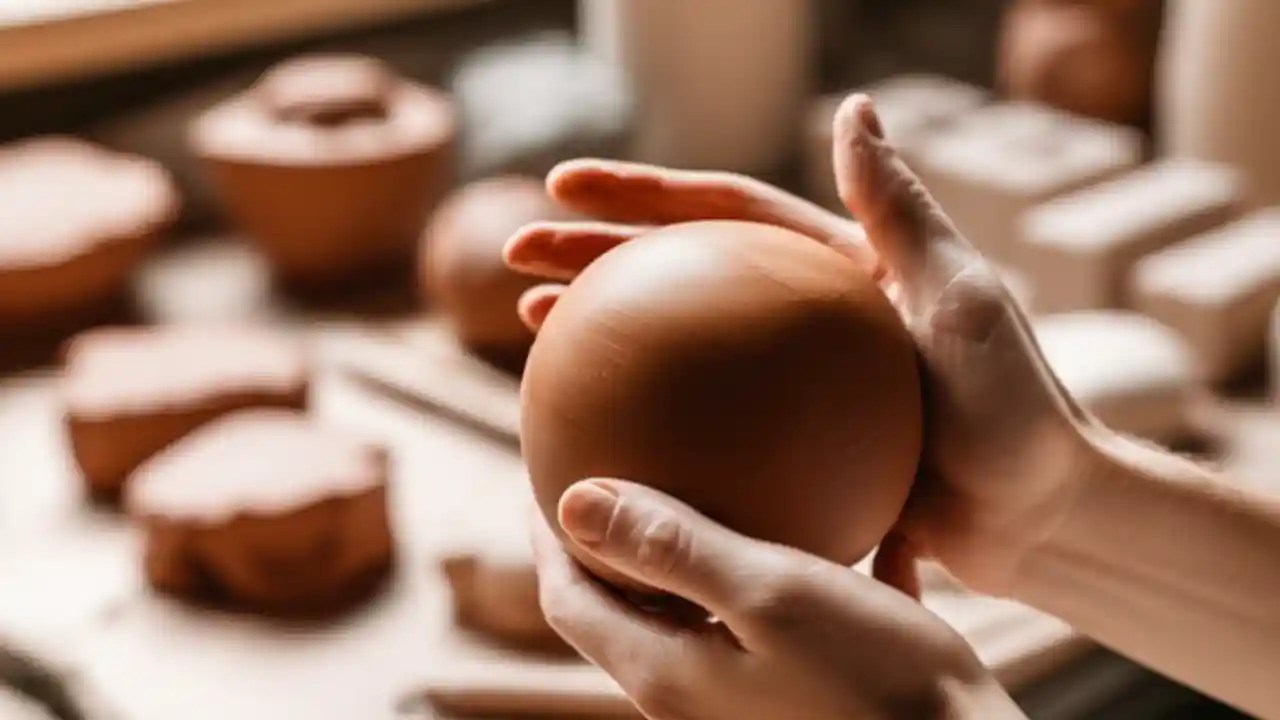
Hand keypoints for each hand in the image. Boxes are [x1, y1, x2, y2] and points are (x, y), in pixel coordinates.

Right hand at [505, 95, 1095, 595]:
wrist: (1042, 517)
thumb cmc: (1017, 406)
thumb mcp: (964, 297)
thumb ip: (899, 210)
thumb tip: (855, 106)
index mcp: (833, 267)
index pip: (721, 212)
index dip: (640, 192)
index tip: (560, 184)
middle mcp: (798, 319)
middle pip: (675, 275)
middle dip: (591, 255)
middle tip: (511, 259)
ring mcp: (784, 387)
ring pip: (673, 352)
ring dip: (600, 335)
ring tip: (530, 333)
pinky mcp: (785, 450)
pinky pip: (701, 433)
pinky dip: (647, 430)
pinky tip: (597, 443)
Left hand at [534, 478, 1024, 719]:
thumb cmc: (875, 680)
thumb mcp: (769, 594)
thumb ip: (671, 548)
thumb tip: (569, 499)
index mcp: (667, 673)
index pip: (568, 601)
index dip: (548, 537)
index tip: (547, 470)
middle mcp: (694, 695)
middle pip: (621, 612)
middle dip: (606, 545)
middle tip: (617, 468)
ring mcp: (751, 699)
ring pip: (697, 616)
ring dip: (687, 558)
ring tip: (708, 487)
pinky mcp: (810, 696)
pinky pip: (784, 623)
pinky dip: (788, 575)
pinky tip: (851, 525)